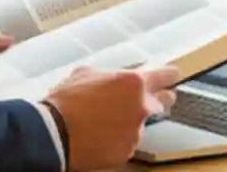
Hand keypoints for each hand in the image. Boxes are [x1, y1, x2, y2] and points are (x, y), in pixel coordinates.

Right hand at [45, 65, 181, 171]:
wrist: (52, 133)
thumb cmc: (66, 101)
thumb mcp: (86, 74)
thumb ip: (108, 75)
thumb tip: (112, 78)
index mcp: (134, 83)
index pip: (165, 76)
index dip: (170, 75)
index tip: (174, 74)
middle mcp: (142, 107)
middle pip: (162, 102)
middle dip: (156, 99)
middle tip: (142, 100)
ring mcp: (136, 131)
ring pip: (141, 124)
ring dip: (130, 122)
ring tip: (106, 122)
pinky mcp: (127, 151)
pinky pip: (127, 142)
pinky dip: (119, 139)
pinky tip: (101, 136)